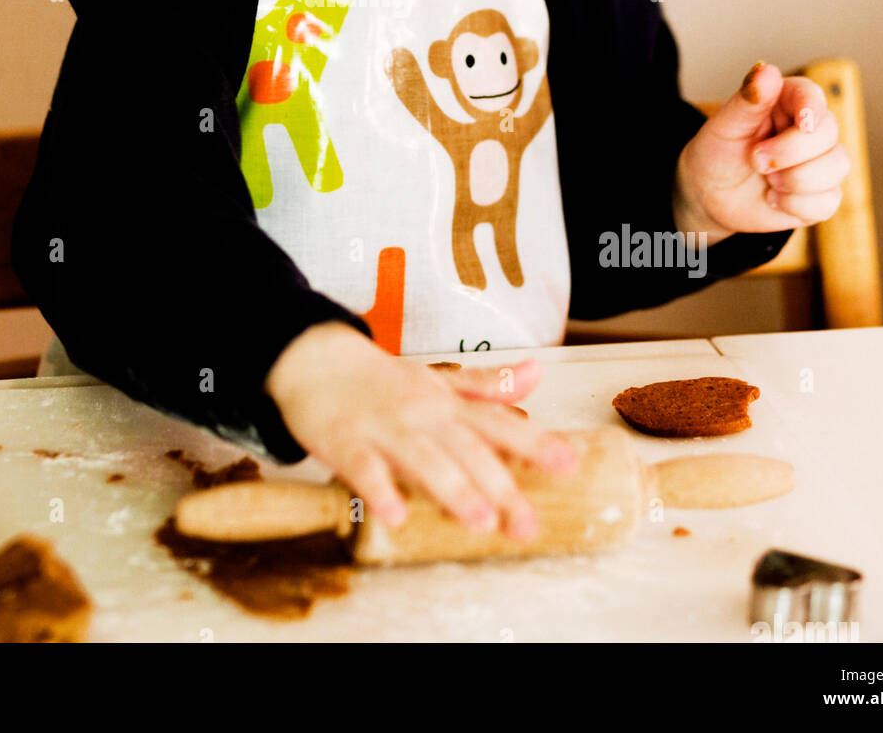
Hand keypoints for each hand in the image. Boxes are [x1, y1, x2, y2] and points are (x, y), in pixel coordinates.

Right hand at [263, 322, 581, 538]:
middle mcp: (422, 413)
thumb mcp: (438, 380)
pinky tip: (396, 516)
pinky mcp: (344, 441)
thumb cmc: (382, 380)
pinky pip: (364, 468)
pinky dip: (380, 490)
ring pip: (422, 458)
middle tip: (527, 524)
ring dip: (451, 488)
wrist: (313, 359)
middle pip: (467, 449)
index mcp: (447, 403)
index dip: (534, 444)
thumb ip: (487, 385)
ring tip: (479, 521)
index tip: (569, 464)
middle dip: (500, 486)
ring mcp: (383, 426)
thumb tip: (539, 373)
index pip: (498, 424)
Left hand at [672, 61, 850, 238]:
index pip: (811, 94)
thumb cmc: (716, 154)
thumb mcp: (723, 127)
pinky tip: (774, 199)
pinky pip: (828, 201)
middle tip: (755, 160)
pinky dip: (796, 204)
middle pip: (829, 133)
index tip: (802, 122)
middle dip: (790, 152)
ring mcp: (820, 163)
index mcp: (785, 103)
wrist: (709, 197)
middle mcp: (809, 130)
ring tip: (768, 181)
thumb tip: (767, 70)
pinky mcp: (822, 195)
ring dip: (796, 179)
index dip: (812, 106)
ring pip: (838, 166)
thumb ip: (747, 100)